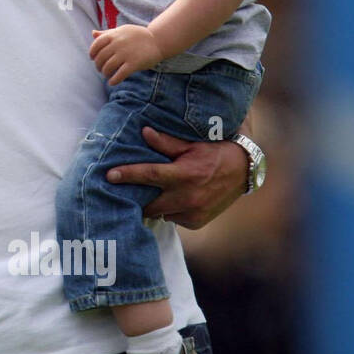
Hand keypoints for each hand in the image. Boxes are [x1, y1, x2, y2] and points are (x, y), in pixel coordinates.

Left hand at [90, 24, 164, 84]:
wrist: (158, 41)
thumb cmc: (137, 36)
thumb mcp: (122, 31)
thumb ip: (107, 33)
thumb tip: (93, 33)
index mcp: (114, 35)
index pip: (97, 44)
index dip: (92, 52)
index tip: (93, 58)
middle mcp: (118, 43)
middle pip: (101, 57)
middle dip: (98, 65)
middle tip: (100, 69)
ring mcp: (126, 54)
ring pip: (108, 67)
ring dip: (105, 73)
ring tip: (107, 75)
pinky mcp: (134, 63)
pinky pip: (120, 74)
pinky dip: (114, 80)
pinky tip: (112, 82)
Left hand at [107, 126, 245, 228]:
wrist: (244, 172)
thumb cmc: (214, 153)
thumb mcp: (192, 145)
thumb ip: (166, 143)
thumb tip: (143, 132)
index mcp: (185, 174)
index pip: (149, 175)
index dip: (127, 175)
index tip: (109, 175)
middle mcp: (188, 196)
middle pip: (149, 203)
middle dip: (136, 198)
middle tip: (124, 191)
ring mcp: (193, 212)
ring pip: (160, 213)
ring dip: (154, 205)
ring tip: (150, 194)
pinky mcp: (196, 222)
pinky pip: (173, 218)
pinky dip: (169, 210)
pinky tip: (172, 200)